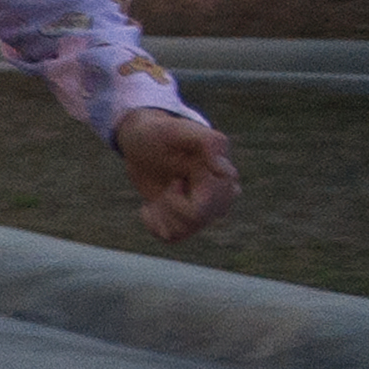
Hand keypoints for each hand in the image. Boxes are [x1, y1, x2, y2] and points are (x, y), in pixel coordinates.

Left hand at [117, 108, 239, 241]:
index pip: (209, 207)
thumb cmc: (160, 133)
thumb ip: (207, 142)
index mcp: (222, 178)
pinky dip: (154, 225)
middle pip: (197, 221)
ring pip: (183, 231)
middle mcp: (218, 197)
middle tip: (169, 184)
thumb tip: (227, 171)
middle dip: (172, 205)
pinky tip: (149, 207)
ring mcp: (201, 209)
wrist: (141, 140)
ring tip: (159, 194)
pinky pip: (171, 237)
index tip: (175, 180)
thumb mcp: (177, 130)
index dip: (183, 198)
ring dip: (162, 214)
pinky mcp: (182, 217)